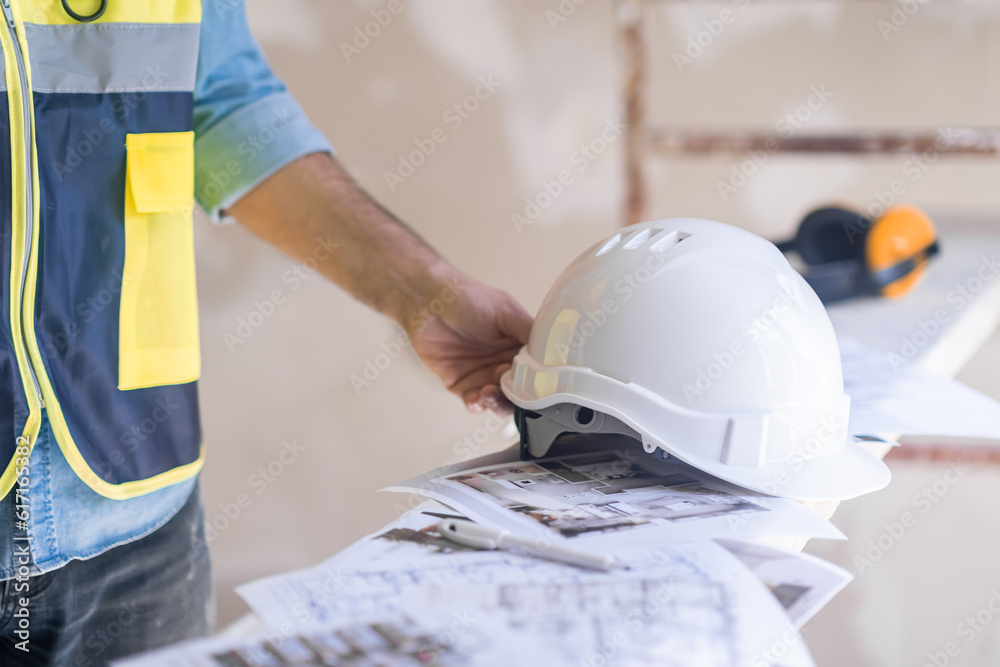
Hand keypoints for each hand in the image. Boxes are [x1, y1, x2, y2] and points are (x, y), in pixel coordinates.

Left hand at [405, 272, 531, 414]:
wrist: (429, 299)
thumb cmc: (468, 298)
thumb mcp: (507, 311)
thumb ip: (530, 332)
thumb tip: (554, 352)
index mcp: (520, 346)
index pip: (537, 372)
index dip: (538, 381)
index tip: (534, 383)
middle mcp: (504, 363)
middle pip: (520, 392)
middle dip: (517, 397)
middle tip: (509, 388)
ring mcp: (482, 375)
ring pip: (498, 401)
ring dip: (497, 402)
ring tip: (490, 392)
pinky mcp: (460, 383)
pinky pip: (473, 402)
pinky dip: (477, 405)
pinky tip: (477, 398)